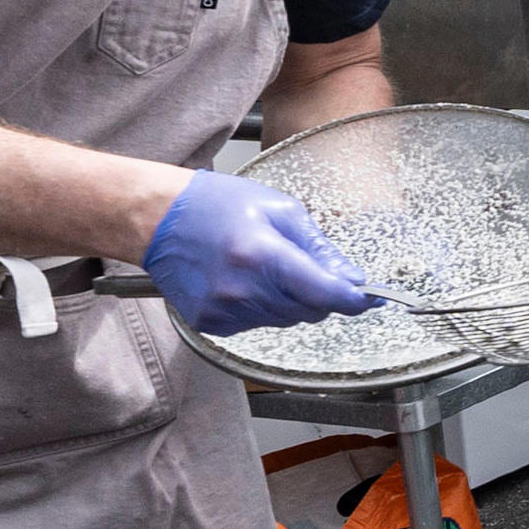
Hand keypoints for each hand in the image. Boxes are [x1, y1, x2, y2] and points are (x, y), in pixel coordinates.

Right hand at [142, 174, 372, 337]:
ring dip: (290, 300)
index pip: (325, 294)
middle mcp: (243, 289)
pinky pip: (258, 324)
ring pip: (286, 320)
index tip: (370, 299)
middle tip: (308, 268)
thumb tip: (352, 278)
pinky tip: (246, 281)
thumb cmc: (216, 205)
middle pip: (309, 312)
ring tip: (267, 267)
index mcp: (262, 255)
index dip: (354, 300)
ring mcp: (224, 310)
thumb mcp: (280, 210)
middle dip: (320, 294)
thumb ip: (320, 248)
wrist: (158, 219)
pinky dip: (263, 307)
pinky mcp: (211, 323)